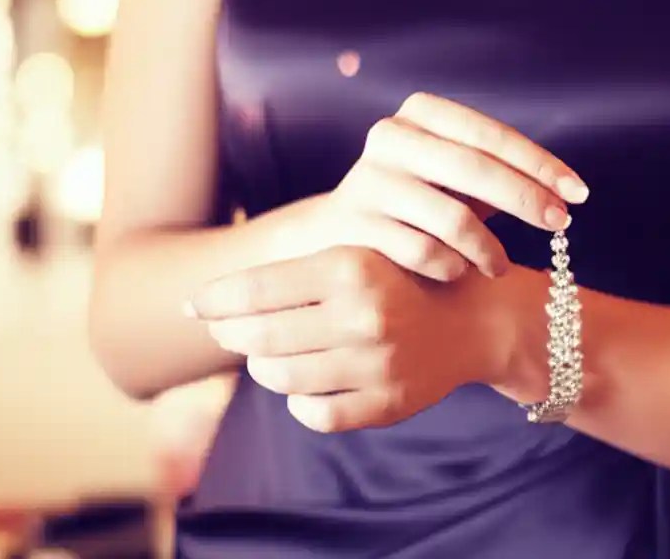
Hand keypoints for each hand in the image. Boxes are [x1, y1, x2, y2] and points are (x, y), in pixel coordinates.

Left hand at [188, 245, 511, 431]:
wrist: (478, 319)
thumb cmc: (403, 279)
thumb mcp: (356, 255)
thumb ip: (292, 274)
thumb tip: (205, 303)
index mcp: (353, 266)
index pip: (254, 289)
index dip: (212, 300)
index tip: (191, 304)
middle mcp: (364, 315)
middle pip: (258, 337)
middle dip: (231, 334)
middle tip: (227, 330)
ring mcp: (377, 363)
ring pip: (279, 377)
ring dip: (263, 367)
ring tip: (270, 354)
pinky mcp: (387, 403)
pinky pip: (313, 414)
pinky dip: (299, 402)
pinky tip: (307, 384)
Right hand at [278, 92, 588, 280]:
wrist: (336, 235)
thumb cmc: (418, 201)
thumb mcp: (455, 175)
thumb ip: (501, 172)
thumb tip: (568, 192)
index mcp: (421, 113)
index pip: (492, 135)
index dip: (540, 164)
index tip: (579, 195)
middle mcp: (391, 136)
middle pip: (475, 170)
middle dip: (526, 200)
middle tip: (559, 226)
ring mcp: (369, 180)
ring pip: (453, 218)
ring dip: (490, 248)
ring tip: (500, 266)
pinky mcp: (356, 226)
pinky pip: (426, 253)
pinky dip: (453, 266)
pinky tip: (461, 272)